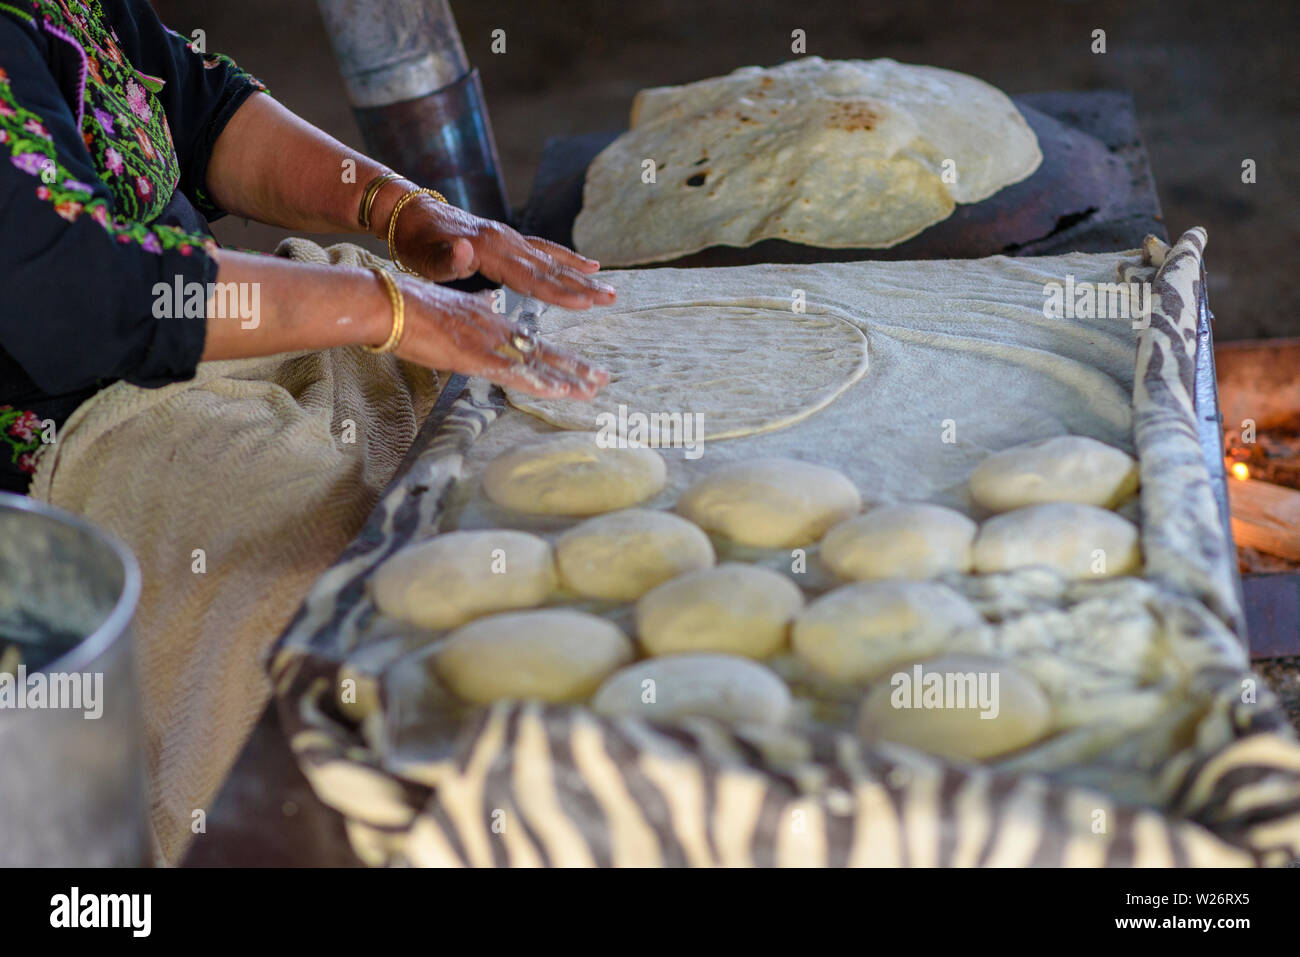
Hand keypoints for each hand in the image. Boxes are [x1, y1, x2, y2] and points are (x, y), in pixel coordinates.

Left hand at [381, 191, 616, 309]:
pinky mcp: (508, 239)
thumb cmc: (414, 240)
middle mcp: (506, 240)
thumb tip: (465, 251)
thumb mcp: (423, 255)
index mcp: (489, 249)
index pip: (530, 277)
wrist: (409, 212)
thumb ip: (446, 258)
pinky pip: (544, 249)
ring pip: (552, 259)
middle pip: (550, 267)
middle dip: (582, 285)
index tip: (585, 303)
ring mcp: (509, 238)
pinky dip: (566, 257)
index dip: (558, 292)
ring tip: (608, 287)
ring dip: (581, 275)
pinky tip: (587, 264)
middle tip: (612, 298)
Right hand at [389, 275, 608, 398]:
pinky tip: (559, 391)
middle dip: (574, 367)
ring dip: (565, 378)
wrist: (389, 304)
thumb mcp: (453, 302)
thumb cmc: (413, 307)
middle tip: (603, 379)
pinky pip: (513, 373)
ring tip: (592, 389)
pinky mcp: (473, 355)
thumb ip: (477, 302)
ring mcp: (487, 342)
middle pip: (543, 351)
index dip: (558, 355)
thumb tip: (492, 297)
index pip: (532, 340)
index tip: (580, 365)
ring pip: (535, 362)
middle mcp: (496, 329)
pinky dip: (538, 382)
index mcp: (491, 320)